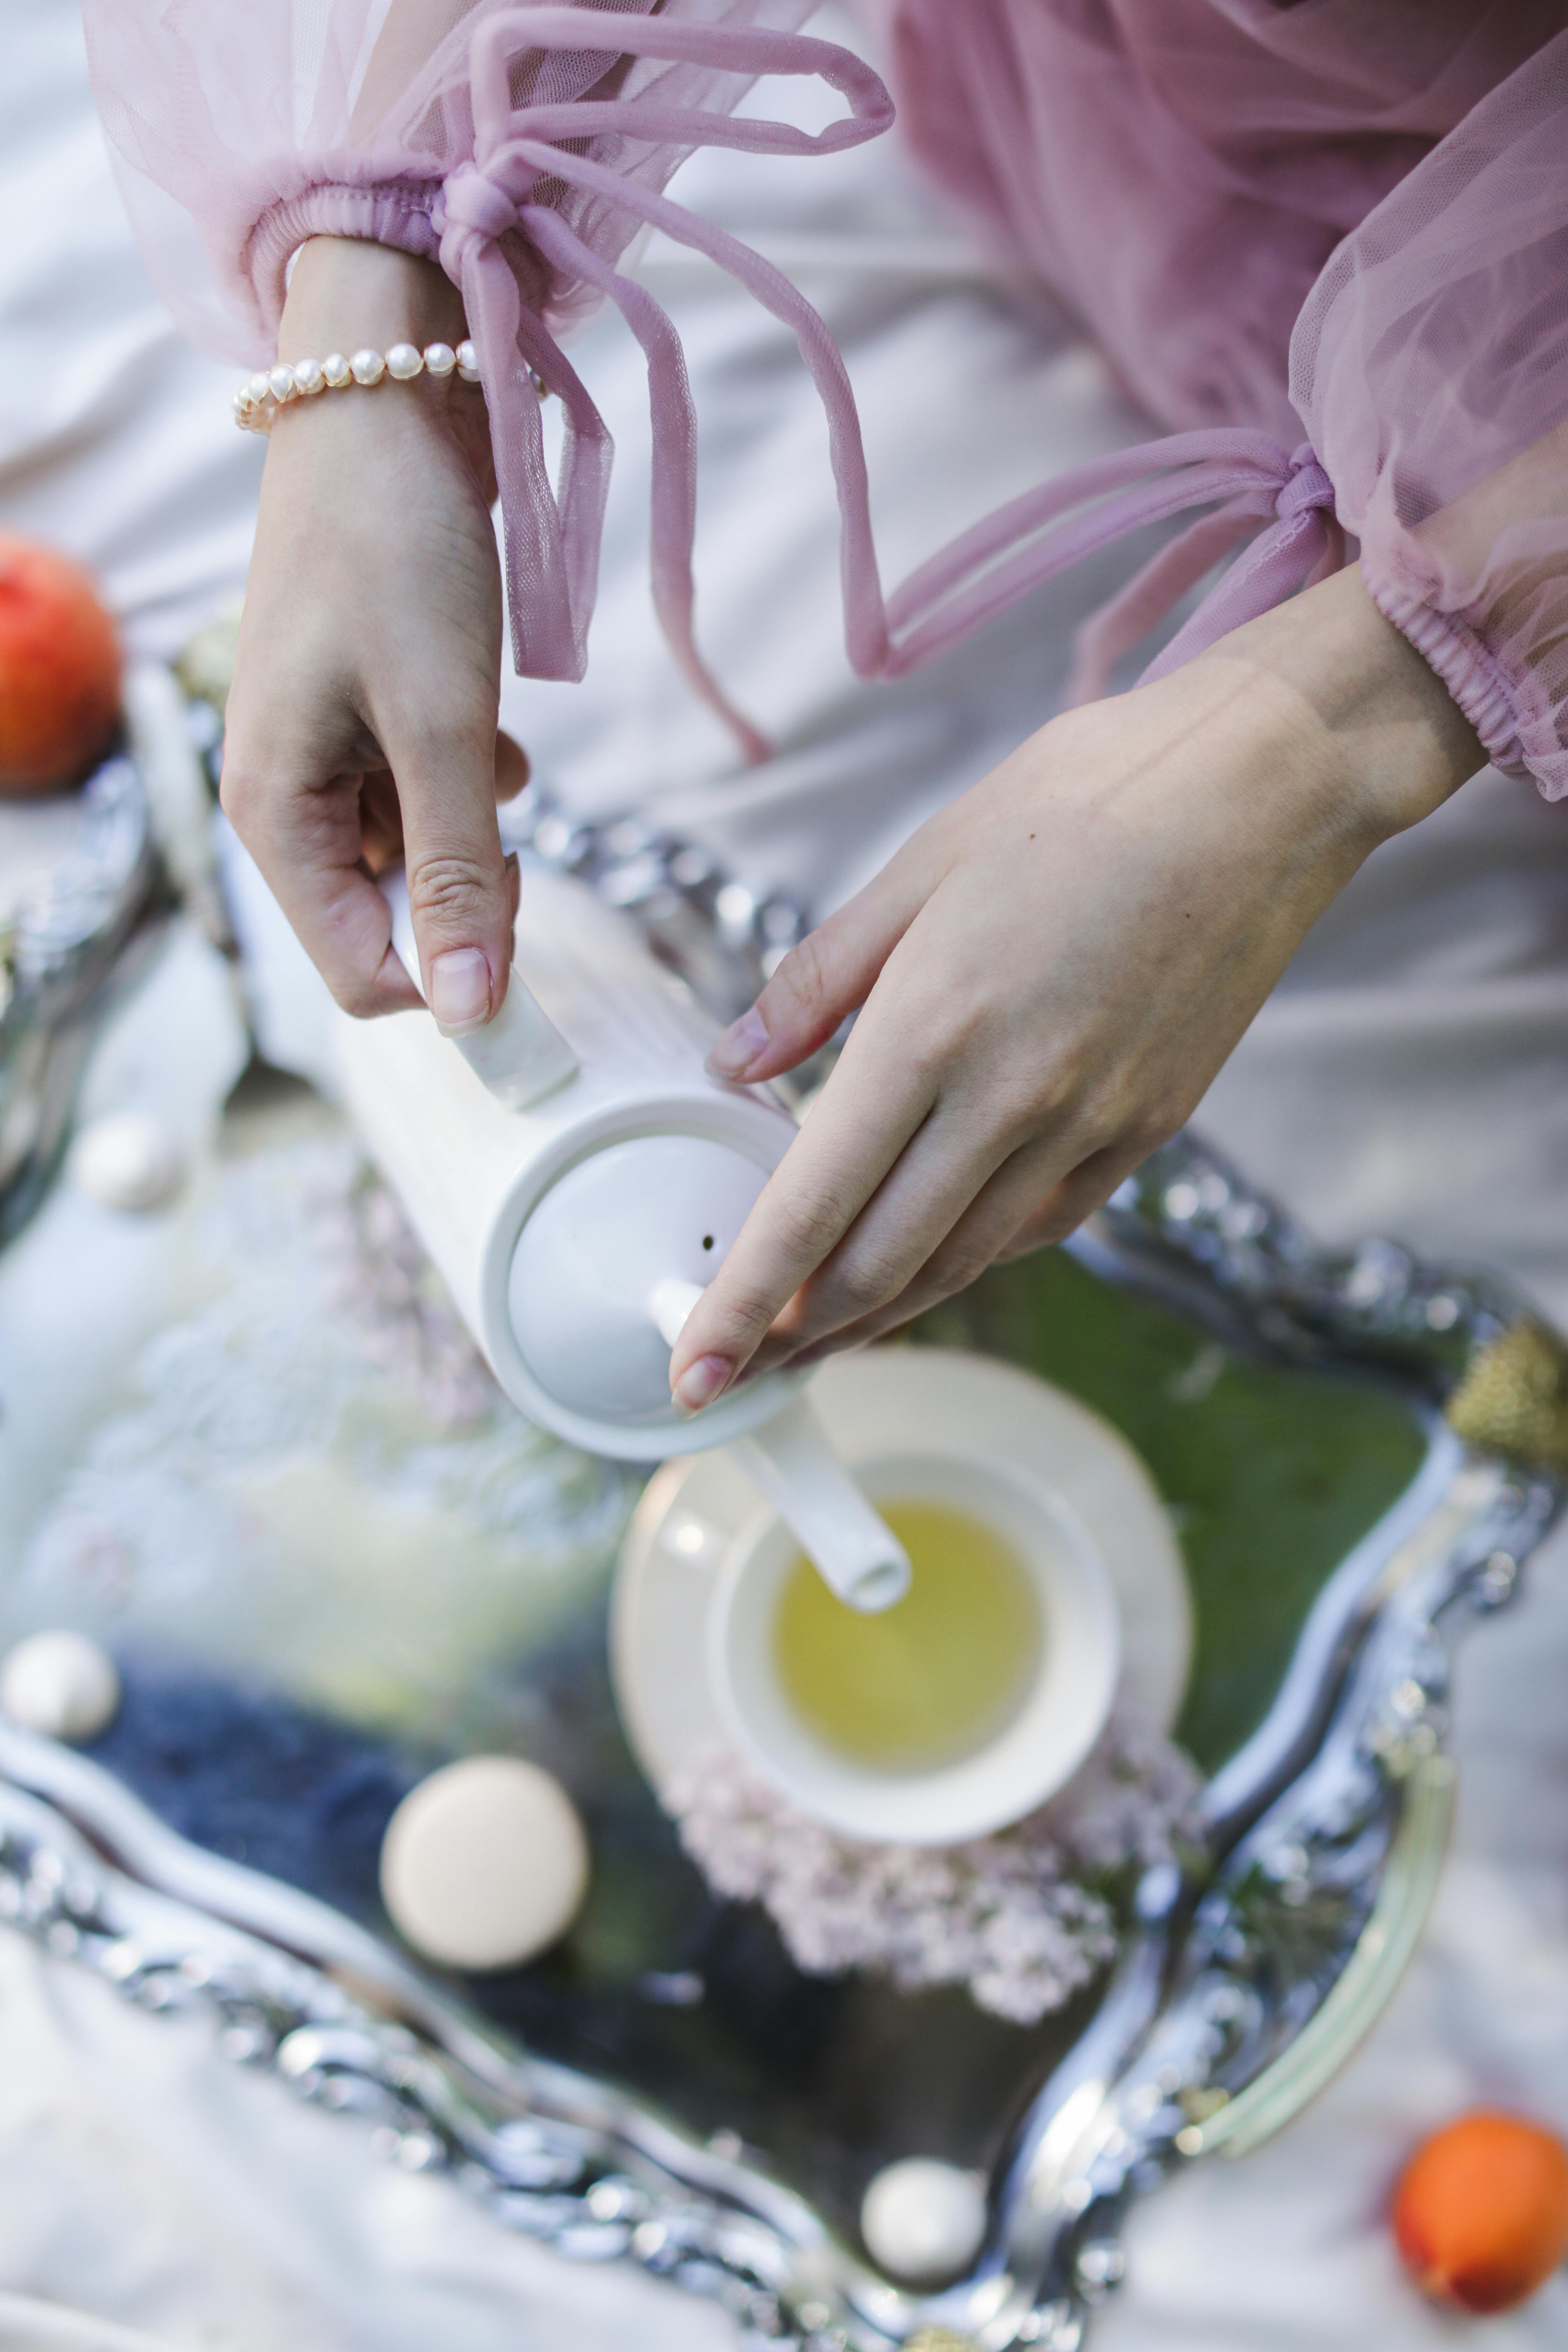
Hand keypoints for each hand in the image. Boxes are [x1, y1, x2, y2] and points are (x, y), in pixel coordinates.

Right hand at [220, 237, 525, 1033]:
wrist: (386, 402)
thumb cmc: (397, 552)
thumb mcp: (438, 726)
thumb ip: (456, 873)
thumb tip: (472, 1012)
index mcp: (275, 817)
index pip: (361, 976)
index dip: (450, 983)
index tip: (531, 945)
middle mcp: (287, 799)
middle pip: (388, 922)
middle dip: (464, 895)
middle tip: (515, 834)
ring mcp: (325, 757)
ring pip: (418, 856)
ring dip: (473, 827)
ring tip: (492, 749)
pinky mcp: (367, 717)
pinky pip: (428, 794)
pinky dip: (472, 777)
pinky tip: (492, 725)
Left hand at [669, 566, 1483, 1410]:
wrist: (1262, 788)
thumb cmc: (1087, 798)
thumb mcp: (923, 864)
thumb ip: (818, 980)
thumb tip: (733, 1062)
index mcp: (933, 1025)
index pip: (811, 1206)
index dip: (745, 1305)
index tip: (696, 1371)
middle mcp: (1011, 1097)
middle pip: (881, 1263)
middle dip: (799, 1334)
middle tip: (738, 1369)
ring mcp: (1089, 1123)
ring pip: (961, 1264)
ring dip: (880, 1317)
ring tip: (818, 1342)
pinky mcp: (1147, 1128)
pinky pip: (1040, 1227)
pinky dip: (971, 1264)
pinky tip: (929, 1272)